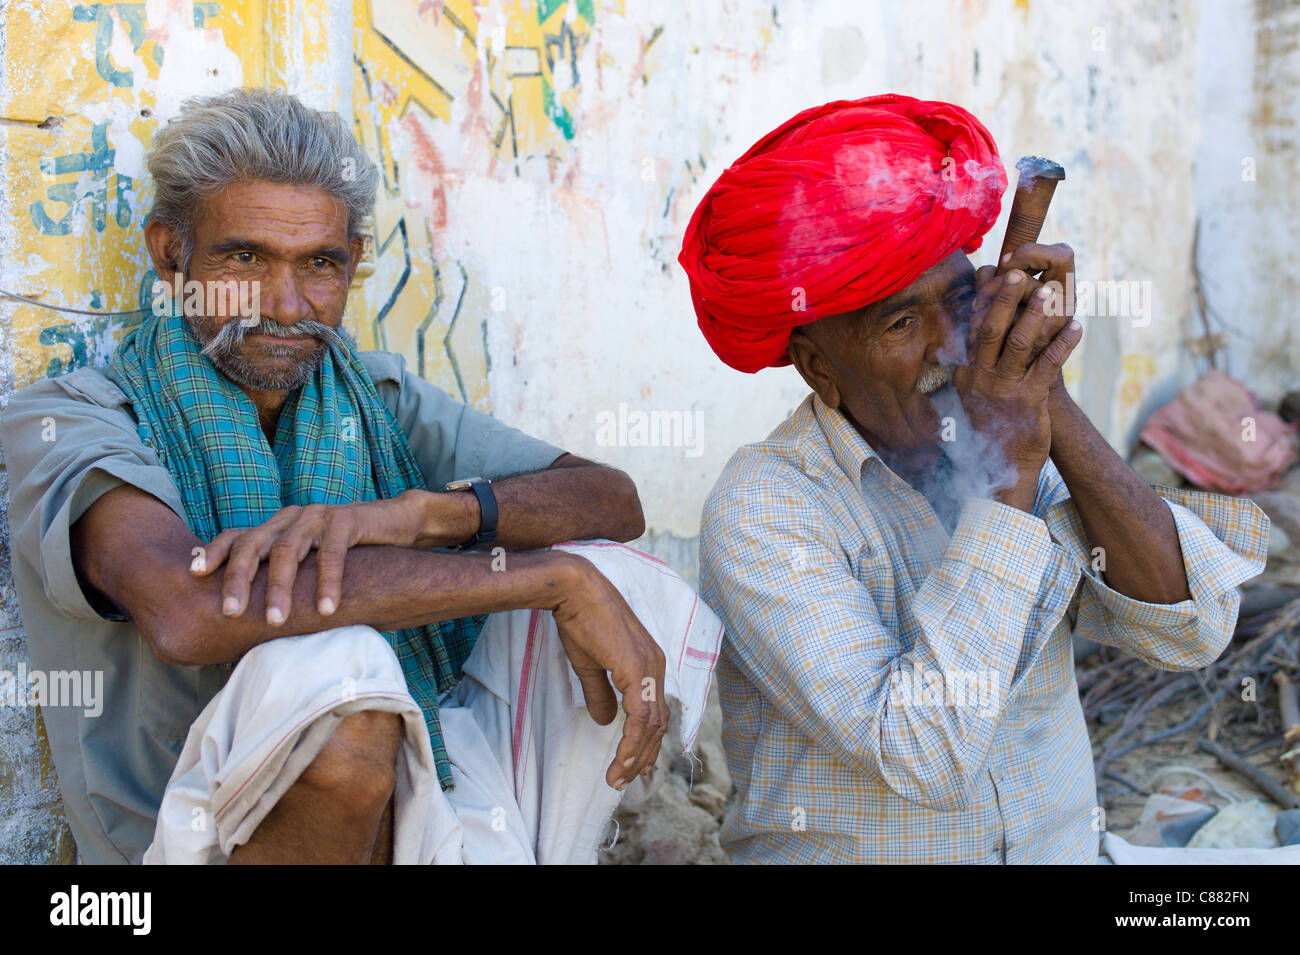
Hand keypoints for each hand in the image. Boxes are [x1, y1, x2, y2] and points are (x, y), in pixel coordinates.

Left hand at [192, 490, 446, 622]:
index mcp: (277, 526)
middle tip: (229, 612)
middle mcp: (292, 517)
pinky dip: (327, 583)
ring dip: (279, 587)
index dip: (214, 552)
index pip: (237, 536)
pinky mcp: (347, 520)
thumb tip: (251, 622)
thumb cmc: (350, 554)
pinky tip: (327, 609)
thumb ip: (284, 578)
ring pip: (288, 549)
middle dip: (238, 579)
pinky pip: (333, 553)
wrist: (396, 525)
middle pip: (254, 544)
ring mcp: (318, 516)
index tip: (194, 575)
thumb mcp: (310, 563)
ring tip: (275, 620)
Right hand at [546, 552, 669, 788]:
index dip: (645, 741)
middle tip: (624, 780)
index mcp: (649, 665)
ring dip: (636, 756)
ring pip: (651, 724)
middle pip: (658, 723)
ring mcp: (650, 668)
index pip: (654, 711)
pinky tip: (621, 760)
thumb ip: (601, 694)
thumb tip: (605, 721)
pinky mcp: (637, 670)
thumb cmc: (581, 620)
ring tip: (618, 778)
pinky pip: (640, 717)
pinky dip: (632, 743)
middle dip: (642, 756)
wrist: (575, 591)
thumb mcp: (590, 665)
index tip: (632, 765)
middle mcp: (656, 667)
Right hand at [951, 268, 1082, 505]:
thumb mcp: (975, 397)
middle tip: (1018, 272)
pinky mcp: (1028, 401)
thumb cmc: (994, 428)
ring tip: (1050, 291)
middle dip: (1005, 298)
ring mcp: (1003, 390)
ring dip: (1035, 314)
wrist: (1004, 469)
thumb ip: (975, 367)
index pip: (973, 329)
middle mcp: (980, 378)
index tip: (994, 276)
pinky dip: (1063, 344)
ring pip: (1017, 343)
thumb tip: (975, 337)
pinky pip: (1047, 365)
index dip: (984, 301)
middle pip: (989, 329)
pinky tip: (1077, 327)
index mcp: (967, 374)